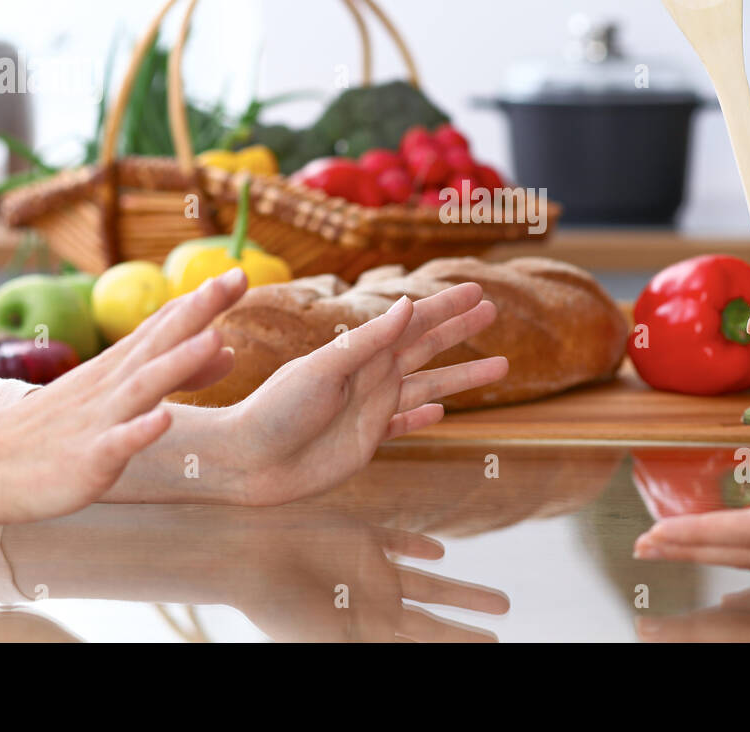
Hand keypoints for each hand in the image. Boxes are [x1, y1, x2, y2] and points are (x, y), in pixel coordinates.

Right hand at [0, 269, 248, 523]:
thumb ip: (176, 371)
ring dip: (180, 362)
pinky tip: (164, 419)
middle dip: (200, 311)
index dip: (202, 301)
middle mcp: (112, 386)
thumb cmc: (62, 430)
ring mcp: (100, 420)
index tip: (237, 273)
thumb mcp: (121, 393)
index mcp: (120, 369)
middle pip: (160, 341)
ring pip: (144, 386)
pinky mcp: (87, 458)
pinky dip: (140, 431)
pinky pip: (116, 444)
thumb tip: (227, 348)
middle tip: (237, 278)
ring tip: (216, 339)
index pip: (165, 326)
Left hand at [216, 282, 507, 505]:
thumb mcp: (323, 369)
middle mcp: (372, 375)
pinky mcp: (367, 441)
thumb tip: (408, 305)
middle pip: (427, 346)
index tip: (477, 289)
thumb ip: (368, 341)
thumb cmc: (276, 409)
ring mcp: (371, 408)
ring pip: (430, 385)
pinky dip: (423, 417)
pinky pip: (403, 425)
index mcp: (363, 352)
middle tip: (494, 309)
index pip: (415, 322)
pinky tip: (442, 412)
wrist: (248, 460)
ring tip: (502, 366)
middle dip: (460, 329)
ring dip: (463, 375)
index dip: (447, 306)